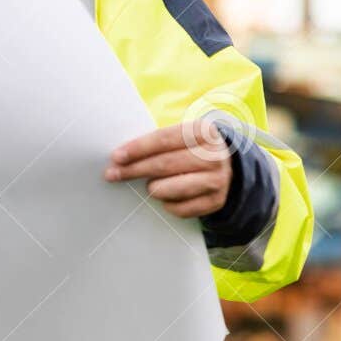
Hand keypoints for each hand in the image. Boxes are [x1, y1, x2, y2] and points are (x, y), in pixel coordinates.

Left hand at [103, 121, 231, 218]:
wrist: (228, 167)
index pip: (164, 139)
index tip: (116, 156)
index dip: (138, 148)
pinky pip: (181, 208)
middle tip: (113, 174)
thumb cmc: (192, 149)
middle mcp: (213, 155)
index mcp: (203, 132)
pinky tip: (164, 197)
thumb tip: (122, 156)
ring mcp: (217, 180)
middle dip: (134, 170)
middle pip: (165, 164)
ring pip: (172, 188)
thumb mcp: (182, 136)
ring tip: (146, 186)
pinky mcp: (216, 201)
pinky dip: (167, 203)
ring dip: (152, 188)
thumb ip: (158, 142)